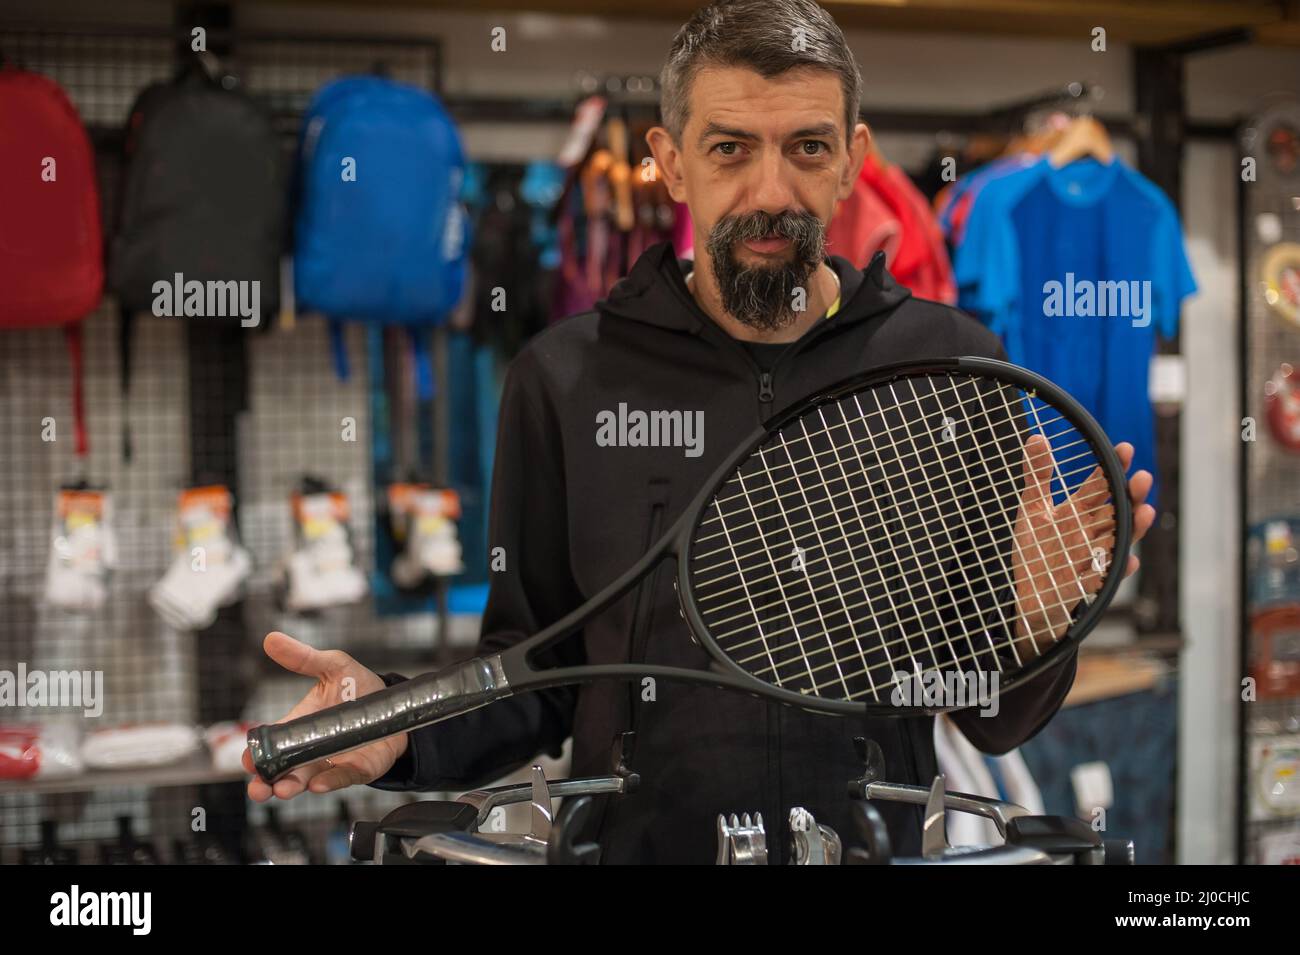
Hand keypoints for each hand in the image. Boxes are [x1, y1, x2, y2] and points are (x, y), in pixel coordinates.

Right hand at [242, 631, 408, 800]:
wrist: (394, 702)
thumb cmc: (358, 687)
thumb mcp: (333, 667)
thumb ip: (303, 658)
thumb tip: (271, 639)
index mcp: (299, 726)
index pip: (272, 744)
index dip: (256, 755)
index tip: (248, 760)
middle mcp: (312, 748)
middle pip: (283, 771)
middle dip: (267, 783)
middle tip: (258, 788)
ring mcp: (333, 761)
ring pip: (307, 780)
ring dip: (293, 786)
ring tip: (284, 789)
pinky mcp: (358, 769)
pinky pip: (341, 779)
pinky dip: (330, 782)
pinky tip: (318, 785)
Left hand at [1010, 438, 1155, 654]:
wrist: (1028, 592)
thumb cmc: (1035, 549)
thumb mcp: (1032, 508)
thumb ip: (1036, 475)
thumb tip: (1036, 437)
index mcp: (1079, 511)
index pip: (1101, 484)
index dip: (1113, 467)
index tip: (1124, 448)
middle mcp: (1091, 530)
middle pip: (1117, 510)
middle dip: (1131, 495)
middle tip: (1142, 478)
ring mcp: (1093, 556)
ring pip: (1120, 540)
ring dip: (1134, 528)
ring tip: (1145, 512)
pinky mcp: (1088, 581)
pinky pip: (1107, 576)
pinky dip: (1119, 568)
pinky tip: (1128, 561)